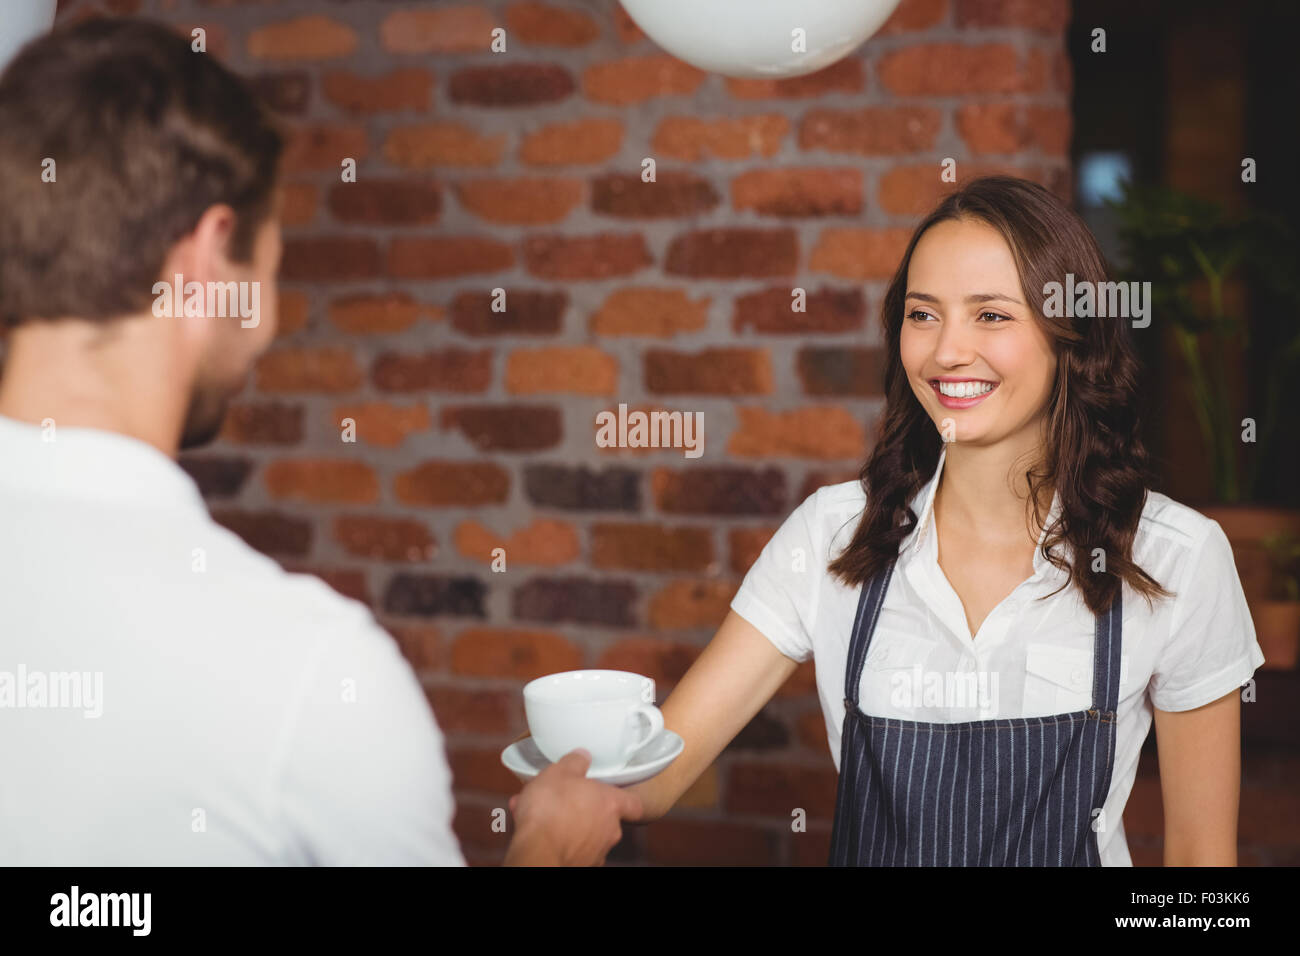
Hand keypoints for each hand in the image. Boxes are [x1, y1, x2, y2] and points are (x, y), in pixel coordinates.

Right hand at [503, 749, 642, 865]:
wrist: (537, 850)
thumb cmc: (552, 809)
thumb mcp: (560, 772)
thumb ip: (575, 762)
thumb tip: (582, 756)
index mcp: (610, 804)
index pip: (634, 804)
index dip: (625, 799)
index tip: (613, 794)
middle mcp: (609, 831)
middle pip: (605, 819)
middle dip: (584, 810)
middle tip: (562, 801)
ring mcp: (596, 852)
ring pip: (584, 834)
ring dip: (566, 824)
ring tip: (539, 815)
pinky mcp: (580, 866)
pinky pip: (569, 848)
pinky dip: (556, 840)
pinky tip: (536, 832)